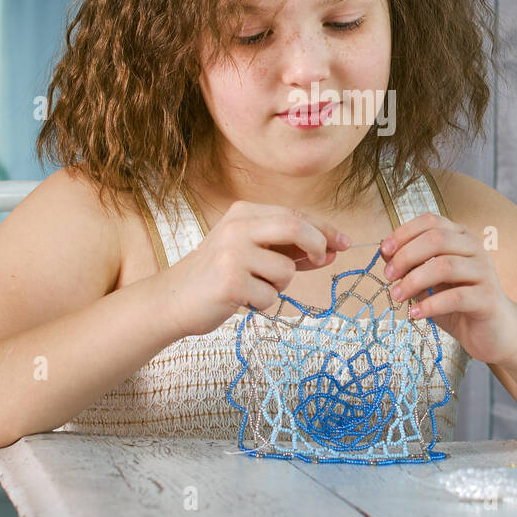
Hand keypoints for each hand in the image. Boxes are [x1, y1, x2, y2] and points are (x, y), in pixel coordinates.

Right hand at [160, 201, 349, 337]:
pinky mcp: (230, 282)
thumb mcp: (251, 251)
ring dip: (279, 286)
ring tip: (254, 287)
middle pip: (294, 226)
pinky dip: (263, 304)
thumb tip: (332, 249)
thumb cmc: (217, 275)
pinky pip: (270, 296)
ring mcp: (232, 254)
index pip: (294, 215)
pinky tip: (242, 300)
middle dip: (316, 244)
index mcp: (242, 212)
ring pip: (285, 271)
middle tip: (321, 260)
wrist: (173, 299)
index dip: (323, 229)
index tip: (343, 242)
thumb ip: (289, 249)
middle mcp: (236, 227)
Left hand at [380, 213, 516, 364]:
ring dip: (414, 281)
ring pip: (444, 266)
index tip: (384, 251)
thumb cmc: (458, 304)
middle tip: (389, 276)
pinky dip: (430, 305)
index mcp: (461, 237)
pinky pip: (455, 297)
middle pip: (436, 239)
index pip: (431, 221)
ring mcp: (485, 272)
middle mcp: (476, 249)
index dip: (404, 233)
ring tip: (397, 296)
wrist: (495, 332)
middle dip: (406, 256)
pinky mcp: (488, 298)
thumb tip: (383, 251)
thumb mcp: (429, 282)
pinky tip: (415, 314)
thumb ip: (410, 265)